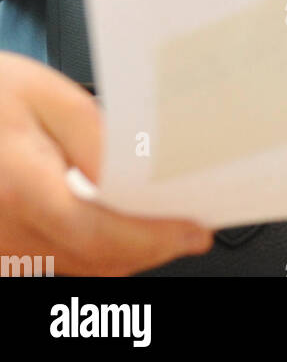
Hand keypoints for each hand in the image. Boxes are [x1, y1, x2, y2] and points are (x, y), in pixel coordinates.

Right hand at [0, 52, 213, 274]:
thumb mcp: (43, 93)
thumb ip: (93, 133)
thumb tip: (139, 166)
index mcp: (23, 189)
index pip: (100, 235)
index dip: (153, 239)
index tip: (193, 231)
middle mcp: (9, 231)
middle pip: (95, 261)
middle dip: (150, 249)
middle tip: (190, 231)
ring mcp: (3, 247)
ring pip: (77, 268)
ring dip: (124, 253)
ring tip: (164, 226)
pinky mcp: (1, 247)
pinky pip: (56, 261)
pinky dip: (93, 250)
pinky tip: (116, 225)